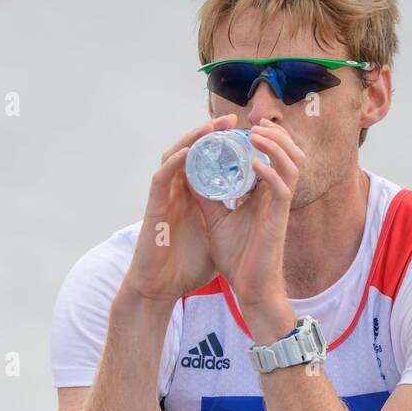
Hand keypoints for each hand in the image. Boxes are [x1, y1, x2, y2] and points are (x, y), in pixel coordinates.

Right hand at [122, 114, 237, 309]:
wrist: (162, 290)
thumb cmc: (187, 269)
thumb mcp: (218, 240)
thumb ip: (230, 222)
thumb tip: (257, 217)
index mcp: (193, 198)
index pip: (208, 162)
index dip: (225, 146)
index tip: (245, 134)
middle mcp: (178, 192)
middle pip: (192, 152)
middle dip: (211, 133)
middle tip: (231, 120)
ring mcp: (165, 197)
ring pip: (176, 156)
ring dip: (193, 139)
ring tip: (213, 126)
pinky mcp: (154, 206)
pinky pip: (163, 176)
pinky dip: (176, 161)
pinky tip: (190, 150)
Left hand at [193, 119, 301, 338]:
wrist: (248, 289)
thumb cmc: (237, 258)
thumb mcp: (215, 220)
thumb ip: (207, 196)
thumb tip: (189, 172)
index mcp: (263, 195)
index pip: (270, 157)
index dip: (263, 138)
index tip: (243, 126)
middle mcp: (275, 197)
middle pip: (289, 154)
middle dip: (275, 134)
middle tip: (255, 124)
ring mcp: (279, 208)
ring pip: (292, 165)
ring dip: (275, 146)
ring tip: (256, 135)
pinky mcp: (279, 220)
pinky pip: (282, 189)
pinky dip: (270, 172)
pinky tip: (255, 164)